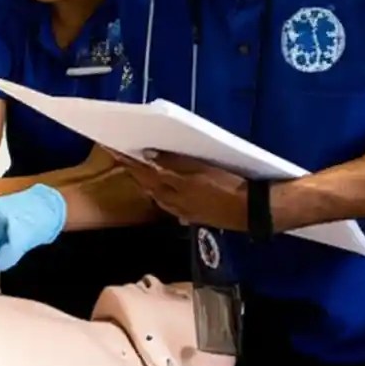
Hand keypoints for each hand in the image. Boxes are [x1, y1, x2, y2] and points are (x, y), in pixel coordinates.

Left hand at [109, 149, 248, 229]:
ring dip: (148, 183)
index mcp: (173, 188)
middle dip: (136, 171)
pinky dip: (163, 193)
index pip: (143, 172)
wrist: (251, 210)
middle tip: (126, 157)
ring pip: (157, 195)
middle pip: (147, 185)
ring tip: (142, 169)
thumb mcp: (202, 168)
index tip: (112, 150)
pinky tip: (165, 188)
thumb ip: (175, 162)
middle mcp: (172, 202)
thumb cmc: (229, 185)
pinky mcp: (192, 216)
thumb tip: (150, 155)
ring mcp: (182, 211)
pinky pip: (170, 204)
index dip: (128, 161)